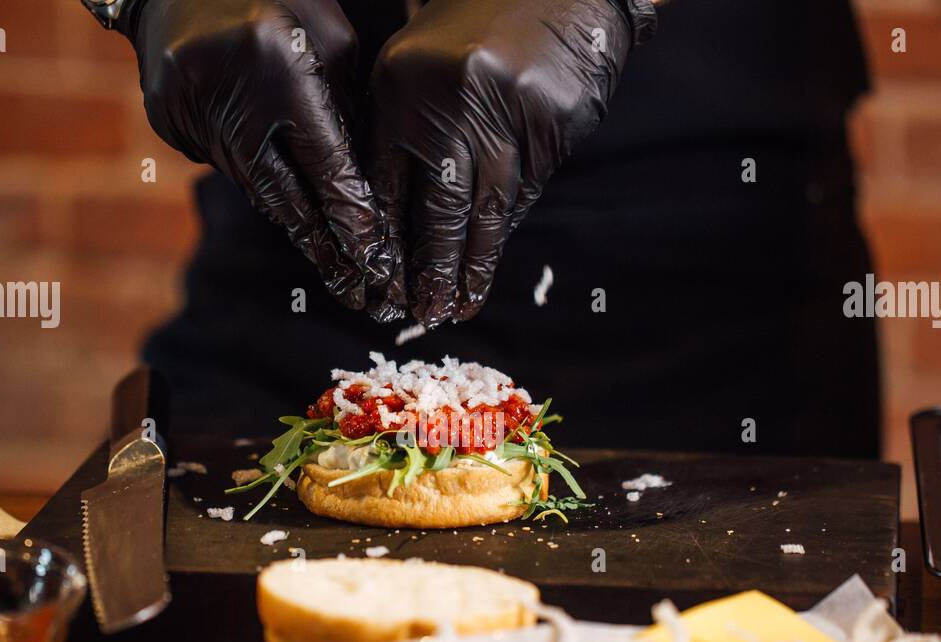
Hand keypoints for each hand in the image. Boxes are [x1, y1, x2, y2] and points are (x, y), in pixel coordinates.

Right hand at [130, 0, 393, 308]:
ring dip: (298, 230)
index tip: (378, 261)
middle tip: (358, 295)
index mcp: (278, 63)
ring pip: (255, 188)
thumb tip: (362, 185)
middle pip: (285, 195)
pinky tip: (291, 213)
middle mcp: (228, 94)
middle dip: (326, 250)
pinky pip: (225, 164)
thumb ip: (346, 108)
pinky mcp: (167, 118)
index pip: (325, 162)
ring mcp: (188, 109)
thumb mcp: (329, 37)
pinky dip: (259, 185)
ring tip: (337, 272)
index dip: (353, 218)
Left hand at [367, 0, 656, 325]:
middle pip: (441, 208)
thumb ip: (401, 126)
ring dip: (476, 263)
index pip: (391, 183)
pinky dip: (509, 223)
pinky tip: (495, 251)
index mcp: (404, 84)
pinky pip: (528, 189)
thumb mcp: (417, 60)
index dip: (390, 241)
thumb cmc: (474, 20)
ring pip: (489, 208)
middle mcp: (454, 100)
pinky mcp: (554, 123)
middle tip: (426, 314)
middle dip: (433, 270)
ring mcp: (510, 112)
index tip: (386, 282)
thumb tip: (393, 217)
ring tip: (463, 304)